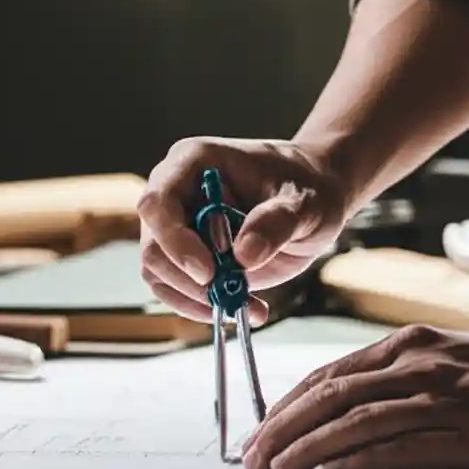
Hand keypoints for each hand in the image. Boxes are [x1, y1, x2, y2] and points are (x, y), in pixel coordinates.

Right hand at [137, 137, 349, 323]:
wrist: (314, 199)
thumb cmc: (307, 186)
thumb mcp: (304, 202)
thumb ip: (277, 222)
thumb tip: (244, 254)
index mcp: (193, 162)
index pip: (159, 203)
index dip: (174, 241)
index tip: (208, 272)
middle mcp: (176, 194)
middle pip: (154, 247)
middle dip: (189, 280)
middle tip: (232, 294)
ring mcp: (179, 228)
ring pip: (160, 274)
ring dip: (198, 299)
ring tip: (247, 304)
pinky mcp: (189, 258)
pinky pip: (178, 290)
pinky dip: (206, 306)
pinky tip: (246, 306)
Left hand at [241, 325, 468, 468]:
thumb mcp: (456, 358)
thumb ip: (407, 372)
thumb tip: (355, 399)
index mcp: (413, 342)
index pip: (331, 372)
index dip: (289, 401)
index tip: (262, 425)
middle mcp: (418, 363)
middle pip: (329, 394)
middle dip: (281, 425)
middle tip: (250, 453)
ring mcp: (439, 397)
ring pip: (351, 420)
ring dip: (304, 445)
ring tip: (274, 468)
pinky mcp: (463, 433)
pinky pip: (393, 447)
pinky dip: (352, 460)